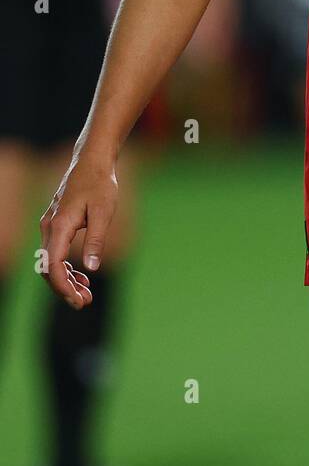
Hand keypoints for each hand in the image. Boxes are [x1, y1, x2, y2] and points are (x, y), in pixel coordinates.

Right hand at [39, 144, 118, 308]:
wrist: (92, 162)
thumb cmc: (100, 184)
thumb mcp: (103, 212)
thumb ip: (96, 239)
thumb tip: (92, 268)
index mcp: (59, 226)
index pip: (53, 266)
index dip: (63, 287)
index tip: (78, 300)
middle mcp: (49, 228)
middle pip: (48, 268)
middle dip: (64, 289)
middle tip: (85, 302)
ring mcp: (51, 226)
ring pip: (50, 262)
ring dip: (65, 280)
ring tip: (87, 293)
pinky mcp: (57, 225)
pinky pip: (55, 252)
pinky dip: (66, 267)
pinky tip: (82, 275)